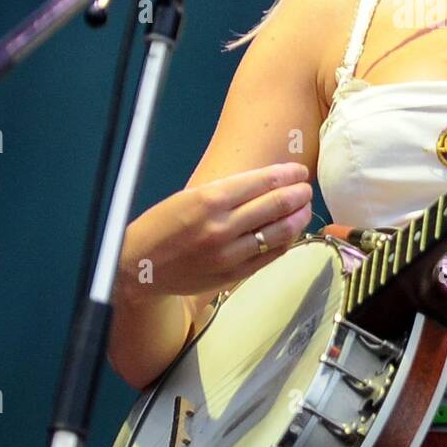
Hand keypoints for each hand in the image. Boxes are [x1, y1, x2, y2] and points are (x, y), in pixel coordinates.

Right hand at [116, 162, 313, 300]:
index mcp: (210, 199)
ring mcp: (228, 254)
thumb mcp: (191, 196)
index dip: (288, 174)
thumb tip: (269, 182)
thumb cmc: (163, 225)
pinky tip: (290, 233)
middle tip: (307, 189)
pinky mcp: (232, 275)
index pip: (263, 182)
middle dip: (299, 194)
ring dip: (299, 218)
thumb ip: (229, 191)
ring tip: (304, 209)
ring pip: (279, 232)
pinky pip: (269, 256)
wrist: (140, 266)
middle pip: (277, 205)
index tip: (300, 171)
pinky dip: (285, 242)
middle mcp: (221, 227)